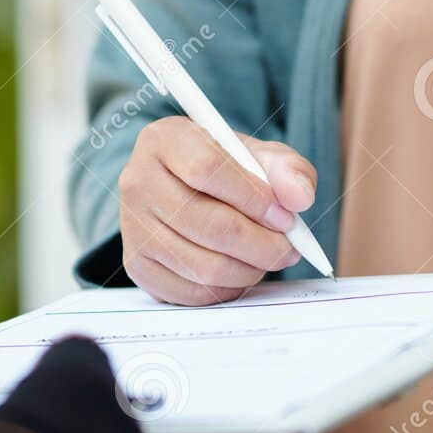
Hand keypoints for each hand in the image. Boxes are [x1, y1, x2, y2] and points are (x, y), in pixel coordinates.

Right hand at [120, 116, 314, 304]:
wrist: (183, 189)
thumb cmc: (225, 170)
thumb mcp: (258, 156)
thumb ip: (287, 169)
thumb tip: (300, 198)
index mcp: (164, 140)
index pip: (207, 169)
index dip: (254, 198)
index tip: (285, 216)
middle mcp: (138, 181)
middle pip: (208, 225)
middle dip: (261, 244)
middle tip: (288, 249)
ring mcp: (132, 227)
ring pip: (202, 265)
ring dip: (249, 270)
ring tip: (267, 258)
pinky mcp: (137, 265)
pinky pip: (191, 292)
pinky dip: (228, 289)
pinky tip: (242, 271)